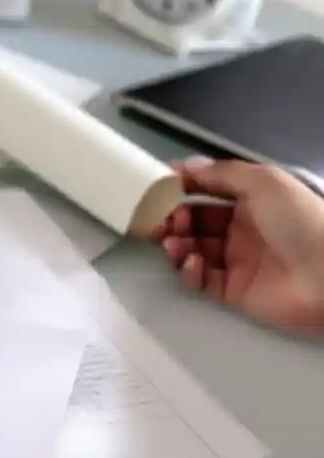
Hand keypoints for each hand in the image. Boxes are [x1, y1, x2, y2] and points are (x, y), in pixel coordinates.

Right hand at [154, 158, 323, 334]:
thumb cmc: (300, 221)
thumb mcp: (264, 182)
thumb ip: (222, 173)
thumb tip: (185, 166)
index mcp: (251, 201)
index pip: (208, 191)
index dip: (183, 189)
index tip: (157, 188)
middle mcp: (241, 229)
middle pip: (194, 221)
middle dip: (173, 219)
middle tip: (160, 221)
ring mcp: (236, 261)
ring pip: (192, 250)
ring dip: (176, 244)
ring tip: (173, 243)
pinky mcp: (232, 291)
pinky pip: (201, 280)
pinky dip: (190, 271)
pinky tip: (193, 264)